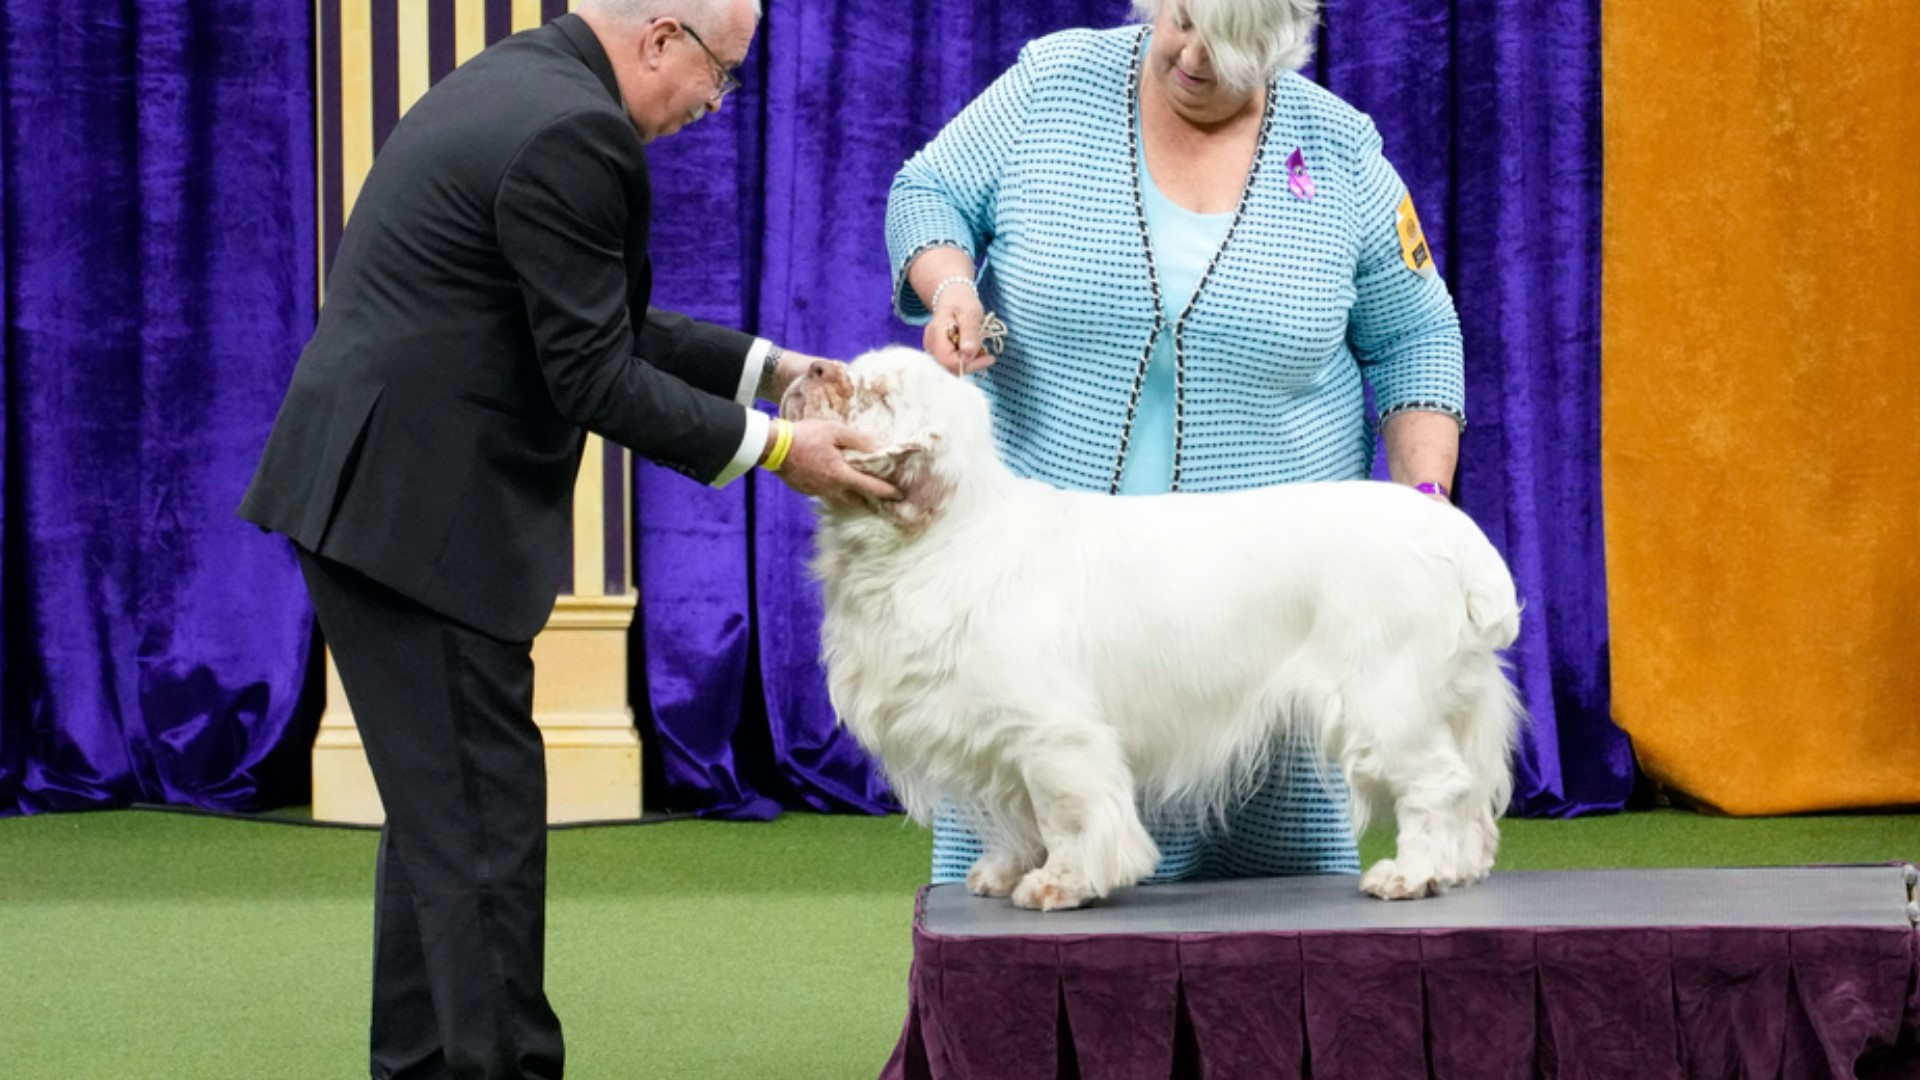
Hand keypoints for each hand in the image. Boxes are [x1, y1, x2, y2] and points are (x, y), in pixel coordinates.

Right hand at [772, 419, 901, 504]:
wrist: (773, 447)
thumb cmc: (805, 436)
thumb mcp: (834, 431)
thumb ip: (857, 440)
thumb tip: (878, 447)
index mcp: (840, 475)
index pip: (869, 487)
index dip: (886, 492)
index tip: (898, 495)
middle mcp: (830, 488)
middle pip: (855, 499)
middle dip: (869, 500)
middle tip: (880, 498)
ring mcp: (815, 491)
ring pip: (838, 497)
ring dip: (849, 494)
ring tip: (857, 489)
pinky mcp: (804, 490)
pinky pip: (823, 492)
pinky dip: (832, 489)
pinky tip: (831, 480)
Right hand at [923, 287, 993, 376]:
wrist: (951, 296)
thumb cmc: (961, 301)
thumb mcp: (970, 312)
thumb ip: (969, 332)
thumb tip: (968, 352)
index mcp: (936, 335)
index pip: (949, 361)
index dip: (968, 363)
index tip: (986, 356)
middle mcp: (931, 345)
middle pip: (949, 368)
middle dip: (970, 364)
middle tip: (987, 355)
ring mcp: (933, 350)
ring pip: (951, 368)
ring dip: (970, 363)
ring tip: (982, 351)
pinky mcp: (939, 352)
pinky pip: (952, 363)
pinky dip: (966, 360)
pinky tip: (975, 351)